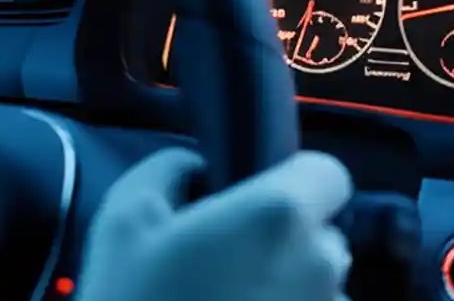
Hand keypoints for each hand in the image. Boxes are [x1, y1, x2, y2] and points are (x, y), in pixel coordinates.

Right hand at [79, 148, 352, 300]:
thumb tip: (197, 166)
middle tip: (226, 265)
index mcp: (279, 214)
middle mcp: (321, 264)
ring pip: (318, 288)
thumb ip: (171, 170)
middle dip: (286, 244)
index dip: (296, 181)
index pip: (329, 174)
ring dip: (287, 291)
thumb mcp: (123, 219)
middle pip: (323, 235)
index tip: (256, 202)